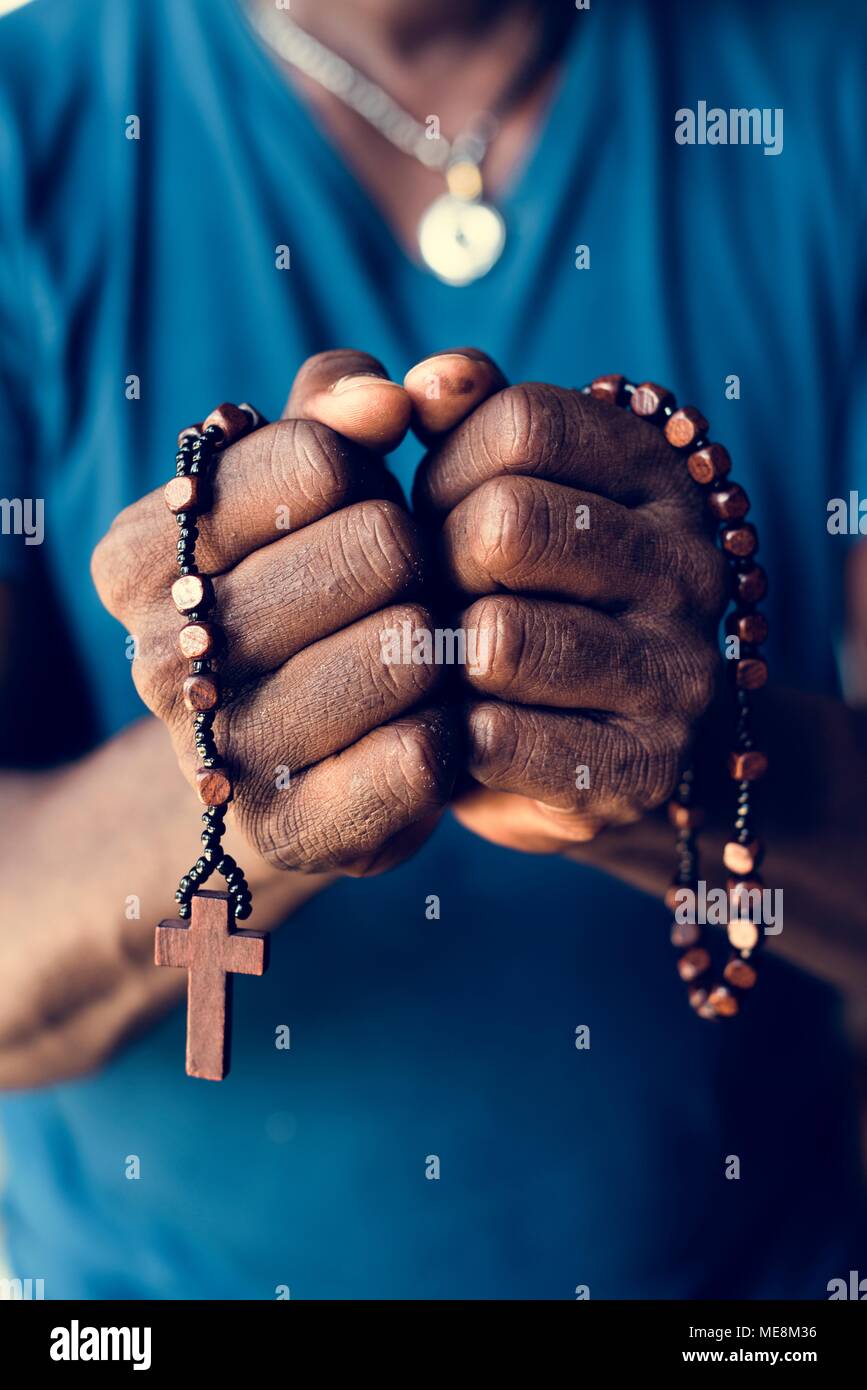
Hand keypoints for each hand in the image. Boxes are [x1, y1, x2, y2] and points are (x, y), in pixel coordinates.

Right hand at [93, 351, 458, 875]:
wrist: (291, 750)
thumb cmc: (309, 584)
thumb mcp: (305, 475)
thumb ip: (338, 404)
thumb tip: (389, 399)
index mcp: (138, 557)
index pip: (316, 461)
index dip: (372, 474)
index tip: (361, 503)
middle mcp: (154, 660)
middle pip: (377, 548)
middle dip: (419, 557)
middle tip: (405, 586)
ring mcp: (219, 756)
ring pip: (404, 651)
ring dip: (443, 641)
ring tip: (422, 650)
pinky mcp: (293, 833)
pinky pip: (416, 759)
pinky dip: (449, 730)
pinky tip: (432, 722)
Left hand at [404, 350, 726, 853]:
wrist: (569, 741)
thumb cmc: (502, 585)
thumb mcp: (478, 476)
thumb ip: (449, 408)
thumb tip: (429, 383)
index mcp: (658, 469)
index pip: (518, 425)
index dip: (445, 472)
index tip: (445, 515)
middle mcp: (690, 562)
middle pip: (504, 525)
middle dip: (440, 564)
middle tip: (447, 595)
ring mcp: (678, 669)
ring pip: (496, 638)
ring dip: (446, 656)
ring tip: (458, 664)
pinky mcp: (642, 767)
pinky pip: (496, 737)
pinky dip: (454, 736)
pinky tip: (467, 730)